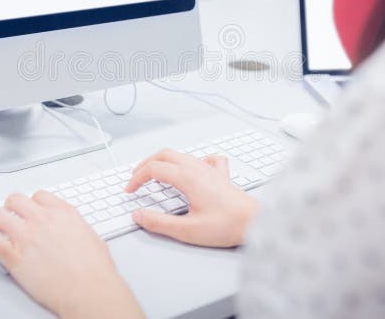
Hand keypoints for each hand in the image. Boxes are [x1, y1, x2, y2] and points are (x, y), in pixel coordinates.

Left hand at [0, 192, 142, 318]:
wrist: (88, 290)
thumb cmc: (94, 270)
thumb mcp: (91, 237)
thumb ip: (76, 229)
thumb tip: (73, 232)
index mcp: (63, 214)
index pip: (39, 196)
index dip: (33, 202)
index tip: (30, 208)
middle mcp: (42, 221)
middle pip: (16, 200)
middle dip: (10, 205)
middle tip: (7, 211)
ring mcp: (26, 238)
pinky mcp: (15, 258)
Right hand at [125, 149, 257, 247]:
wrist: (255, 222)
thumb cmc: (226, 225)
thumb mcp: (187, 230)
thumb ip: (159, 223)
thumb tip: (139, 215)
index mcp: (187, 177)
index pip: (153, 169)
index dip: (137, 178)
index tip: (130, 190)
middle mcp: (197, 168)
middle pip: (165, 154)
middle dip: (146, 164)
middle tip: (136, 177)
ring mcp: (210, 169)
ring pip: (181, 154)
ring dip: (164, 161)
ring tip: (155, 173)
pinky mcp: (220, 175)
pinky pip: (204, 158)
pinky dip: (191, 160)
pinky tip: (192, 168)